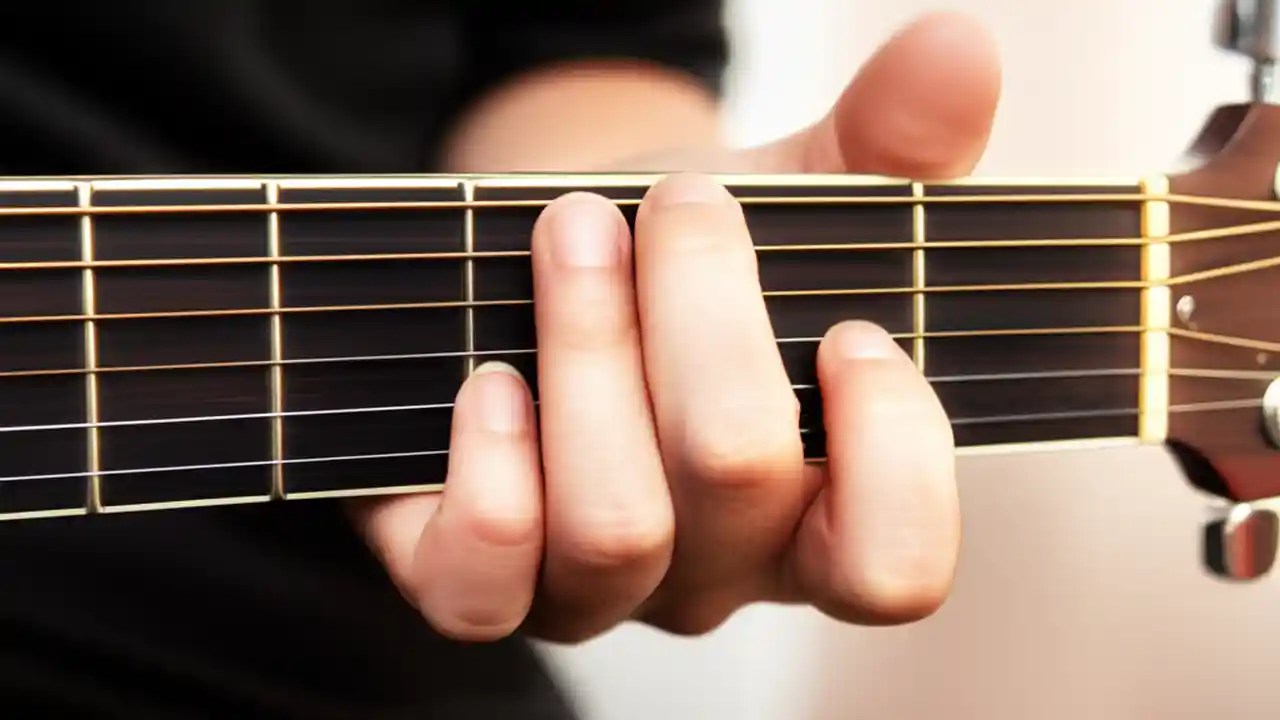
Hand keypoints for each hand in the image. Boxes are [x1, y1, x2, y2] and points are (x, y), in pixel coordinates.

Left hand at [348, 12, 1001, 641]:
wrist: (557, 260)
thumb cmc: (687, 256)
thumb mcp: (795, 200)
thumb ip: (888, 146)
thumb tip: (959, 52)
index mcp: (816, 508)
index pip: (893, 565)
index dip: (885, 449)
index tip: (846, 328)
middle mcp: (716, 569)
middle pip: (736, 480)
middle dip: (703, 313)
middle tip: (677, 204)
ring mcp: (596, 588)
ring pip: (613, 526)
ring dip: (589, 349)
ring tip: (572, 234)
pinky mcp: (480, 577)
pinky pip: (479, 586)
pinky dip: (488, 473)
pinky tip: (491, 378)